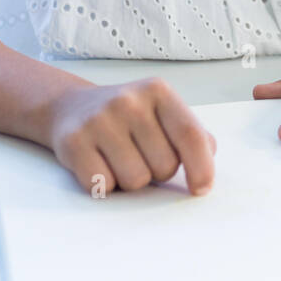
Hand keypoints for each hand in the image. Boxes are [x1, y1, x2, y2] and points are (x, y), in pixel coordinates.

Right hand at [47, 78, 216, 196]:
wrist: (72, 107)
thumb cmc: (127, 117)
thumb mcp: (162, 112)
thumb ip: (190, 133)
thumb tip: (207, 156)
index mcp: (157, 91)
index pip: (190, 135)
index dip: (201, 167)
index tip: (201, 188)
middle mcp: (128, 101)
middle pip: (165, 166)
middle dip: (157, 172)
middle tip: (140, 155)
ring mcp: (99, 120)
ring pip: (136, 180)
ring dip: (130, 180)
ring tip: (118, 159)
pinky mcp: (73, 142)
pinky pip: (103, 186)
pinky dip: (104, 185)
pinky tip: (98, 164)